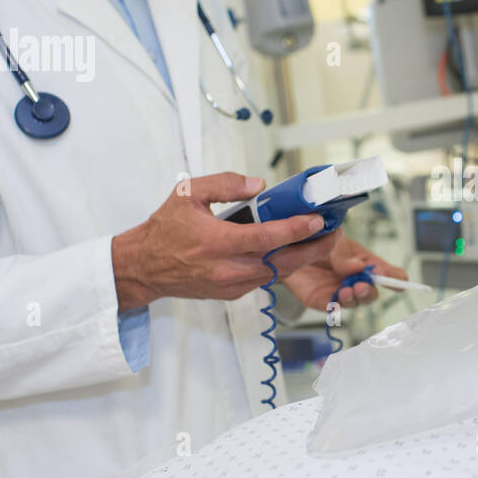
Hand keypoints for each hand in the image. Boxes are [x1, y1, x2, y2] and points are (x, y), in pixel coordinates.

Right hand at [111, 172, 339, 310]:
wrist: (143, 268)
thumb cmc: (164, 228)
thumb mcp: (187, 193)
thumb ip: (224, 184)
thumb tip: (258, 185)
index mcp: (217, 243)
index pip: (266, 238)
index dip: (296, 229)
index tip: (318, 220)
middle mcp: (228, 269)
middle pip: (282, 263)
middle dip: (313, 250)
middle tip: (334, 233)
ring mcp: (231, 285)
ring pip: (277, 274)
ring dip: (302, 259)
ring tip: (322, 240)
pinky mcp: (232, 294)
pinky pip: (265, 280)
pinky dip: (282, 266)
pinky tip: (295, 251)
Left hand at [281, 232, 407, 311]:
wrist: (288, 247)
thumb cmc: (316, 240)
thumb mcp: (333, 240)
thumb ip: (344, 255)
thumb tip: (358, 267)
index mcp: (365, 262)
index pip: (389, 273)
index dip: (395, 278)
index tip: (393, 279)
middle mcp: (357, 279)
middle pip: (372, 292)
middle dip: (370, 290)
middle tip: (362, 285)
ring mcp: (341, 291)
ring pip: (356, 302)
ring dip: (355, 298)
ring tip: (348, 290)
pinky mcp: (324, 300)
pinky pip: (334, 308)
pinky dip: (337, 305)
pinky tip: (337, 298)